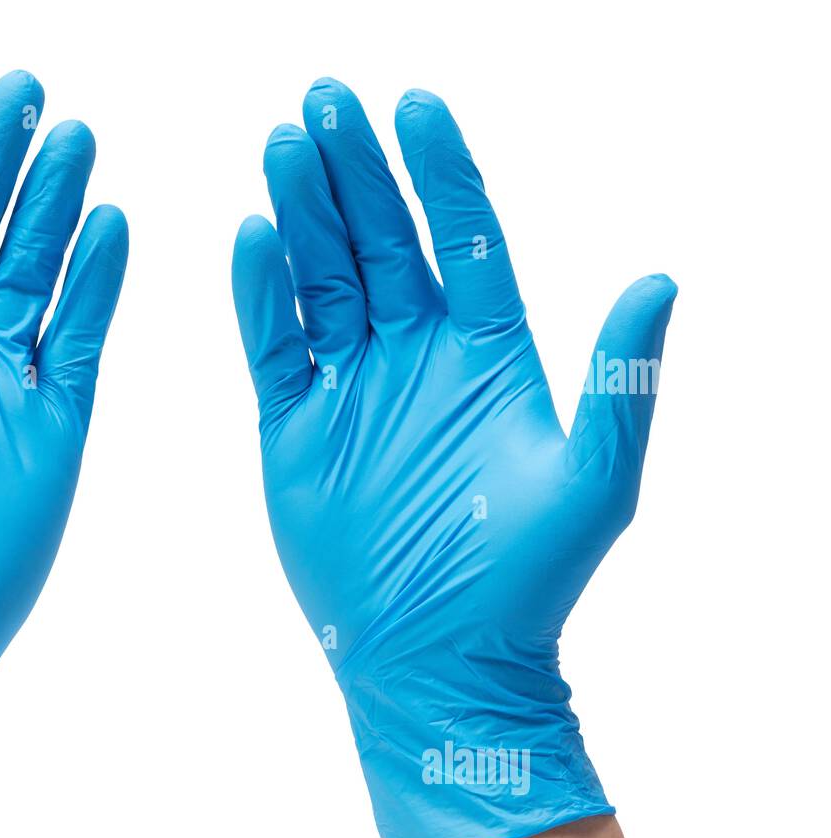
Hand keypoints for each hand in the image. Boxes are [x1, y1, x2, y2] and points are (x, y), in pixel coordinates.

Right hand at [231, 79, 673, 837]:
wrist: (438, 662)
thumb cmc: (527, 582)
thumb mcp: (594, 482)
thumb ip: (621, 379)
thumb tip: (662, 279)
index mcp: (489, 355)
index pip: (465, 239)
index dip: (442, 173)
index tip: (416, 106)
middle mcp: (417, 358)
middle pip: (382, 242)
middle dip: (356, 171)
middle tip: (325, 101)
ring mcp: (352, 388)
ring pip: (321, 279)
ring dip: (302, 213)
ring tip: (282, 145)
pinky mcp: (295, 428)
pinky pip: (272, 347)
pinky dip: (259, 295)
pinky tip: (250, 238)